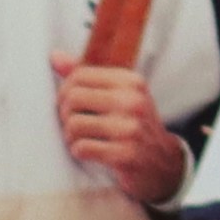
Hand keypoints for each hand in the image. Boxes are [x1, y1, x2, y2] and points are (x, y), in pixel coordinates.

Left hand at [51, 55, 183, 205]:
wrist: (164, 162)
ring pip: (74, 124)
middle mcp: (132, 101)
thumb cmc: (134, 126)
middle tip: (71, 124)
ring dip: (70, 136)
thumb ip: (88, 76)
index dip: (65, 91)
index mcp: (131, 82)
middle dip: (64, 114)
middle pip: (73, 98)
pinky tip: (88, 152)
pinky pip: (82, 148)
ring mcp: (130, 129)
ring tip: (79, 139)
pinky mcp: (125, 154)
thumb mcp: (120, 95)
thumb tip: (55, 56)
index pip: (80, 75)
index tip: (68, 105)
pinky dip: (79, 151)